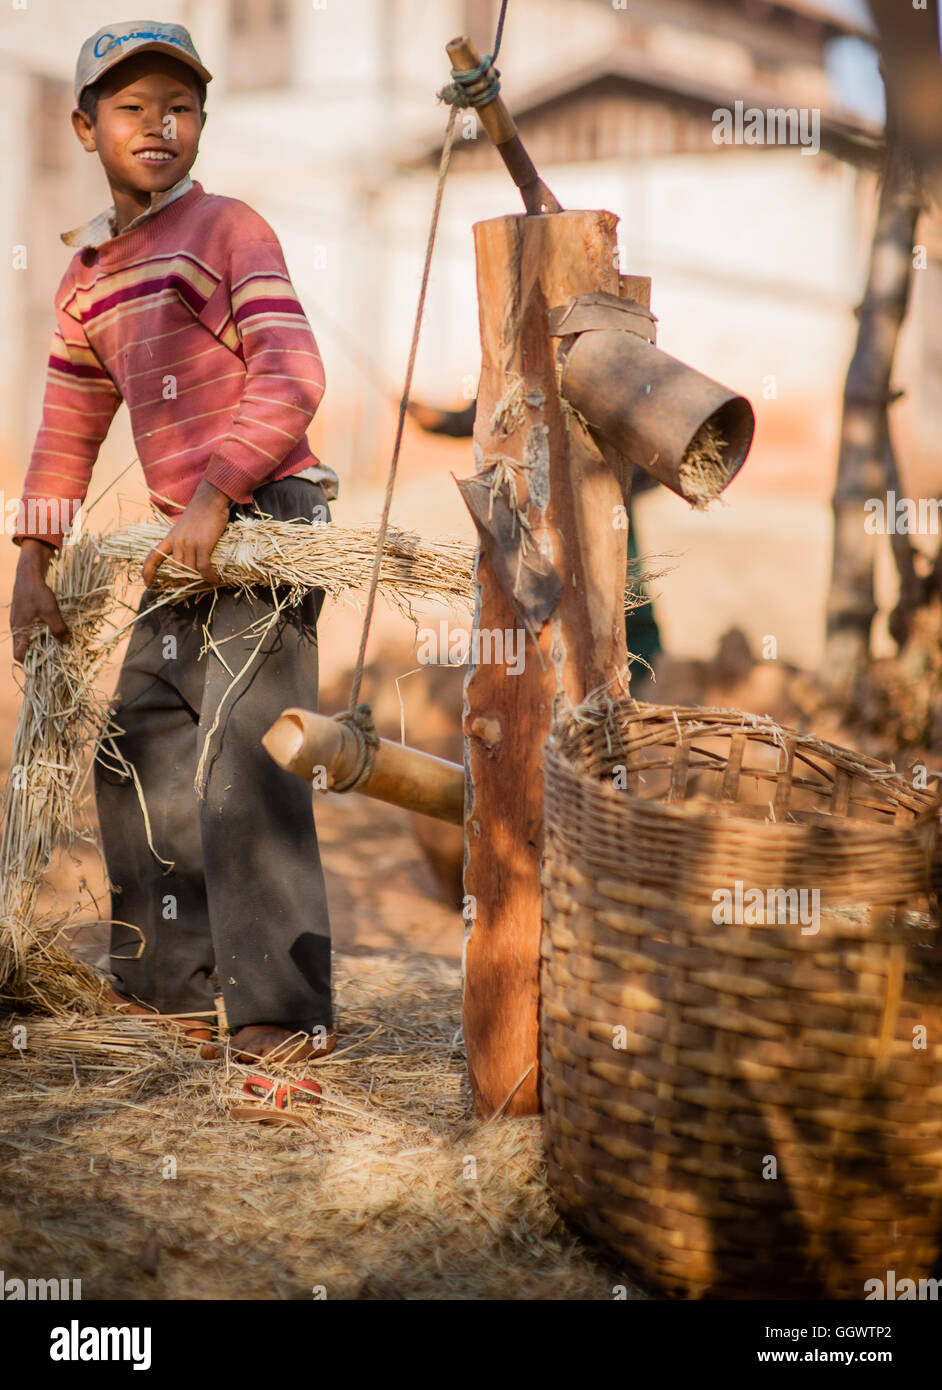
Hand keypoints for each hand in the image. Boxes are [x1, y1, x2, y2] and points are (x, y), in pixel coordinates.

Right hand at [11, 539, 68, 663]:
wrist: (28, 574)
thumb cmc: (37, 592)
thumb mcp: (51, 611)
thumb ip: (58, 628)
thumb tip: (66, 643)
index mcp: (20, 630)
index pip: (19, 655)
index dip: (30, 664)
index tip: (45, 667)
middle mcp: (16, 628)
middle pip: (23, 649)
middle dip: (37, 655)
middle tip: (53, 657)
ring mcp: (17, 622)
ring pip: (26, 640)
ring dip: (38, 644)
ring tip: (54, 646)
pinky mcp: (22, 616)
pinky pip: (28, 631)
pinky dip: (38, 635)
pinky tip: (50, 632)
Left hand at [142, 479, 231, 587]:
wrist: (210, 499)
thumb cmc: (201, 514)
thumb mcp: (185, 528)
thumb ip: (183, 542)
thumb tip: (189, 561)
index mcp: (170, 538)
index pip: (153, 556)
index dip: (147, 571)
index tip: (147, 583)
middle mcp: (177, 542)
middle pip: (176, 570)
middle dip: (184, 581)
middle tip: (195, 585)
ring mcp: (189, 543)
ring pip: (190, 571)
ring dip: (200, 581)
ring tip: (208, 582)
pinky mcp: (203, 544)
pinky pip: (203, 568)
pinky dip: (209, 577)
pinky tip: (214, 580)